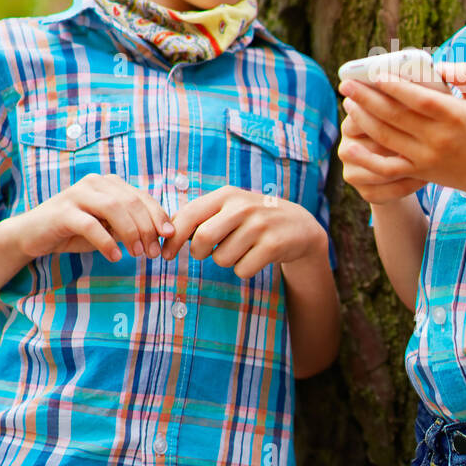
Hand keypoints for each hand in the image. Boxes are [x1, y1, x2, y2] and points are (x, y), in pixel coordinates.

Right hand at [8, 173, 175, 263]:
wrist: (32, 235)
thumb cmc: (75, 231)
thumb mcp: (107, 227)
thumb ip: (130, 225)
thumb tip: (163, 234)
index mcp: (109, 183)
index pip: (142, 197)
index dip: (158, 216)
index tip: (169, 236)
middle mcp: (95, 183)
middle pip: (132, 202)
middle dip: (147, 228)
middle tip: (154, 253)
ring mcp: (78, 194)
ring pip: (115, 209)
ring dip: (131, 233)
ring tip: (138, 254)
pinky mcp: (63, 211)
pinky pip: (91, 225)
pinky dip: (107, 242)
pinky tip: (115, 257)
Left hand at [160, 185, 326, 278]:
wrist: (299, 226)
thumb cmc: (254, 219)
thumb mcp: (230, 208)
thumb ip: (201, 216)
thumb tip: (167, 233)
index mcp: (227, 195)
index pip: (189, 214)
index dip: (172, 238)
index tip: (166, 254)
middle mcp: (242, 207)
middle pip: (202, 239)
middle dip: (199, 253)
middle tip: (206, 254)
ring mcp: (259, 225)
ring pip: (222, 258)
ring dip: (227, 261)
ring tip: (241, 250)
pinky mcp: (273, 245)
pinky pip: (242, 270)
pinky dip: (244, 269)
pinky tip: (256, 256)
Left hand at [336, 62, 465, 194]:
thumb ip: (465, 74)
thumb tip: (437, 66)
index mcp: (454, 116)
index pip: (419, 99)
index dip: (395, 87)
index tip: (374, 74)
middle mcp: (438, 138)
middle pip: (395, 116)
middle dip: (366, 99)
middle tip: (346, 85)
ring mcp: (426, 158)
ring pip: (386, 138)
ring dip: (363, 120)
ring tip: (348, 103)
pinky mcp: (419, 172)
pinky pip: (387, 168)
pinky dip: (366, 159)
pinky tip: (349, 146)